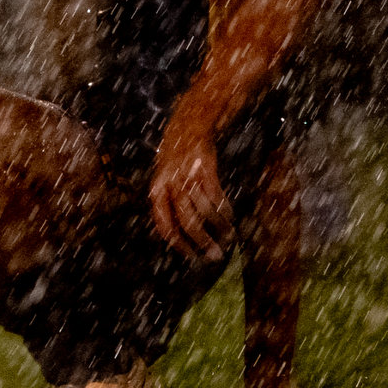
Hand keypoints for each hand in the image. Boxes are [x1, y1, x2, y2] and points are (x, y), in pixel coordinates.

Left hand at [150, 125, 236, 263]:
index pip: (165, 226)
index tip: (192, 257)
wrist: (185, 129)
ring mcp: (189, 177)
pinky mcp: (205, 169)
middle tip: (216, 256)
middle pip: (188, 222)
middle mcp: (171, 186)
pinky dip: (225, 209)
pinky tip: (230, 218)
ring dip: (219, 227)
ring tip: (228, 237)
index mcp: (157, 192)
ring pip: (205, 211)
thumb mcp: (162, 181)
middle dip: (203, 242)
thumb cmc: (173, 161)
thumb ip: (166, 205)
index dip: (179, 245)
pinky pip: (216, 196)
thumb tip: (174, 236)